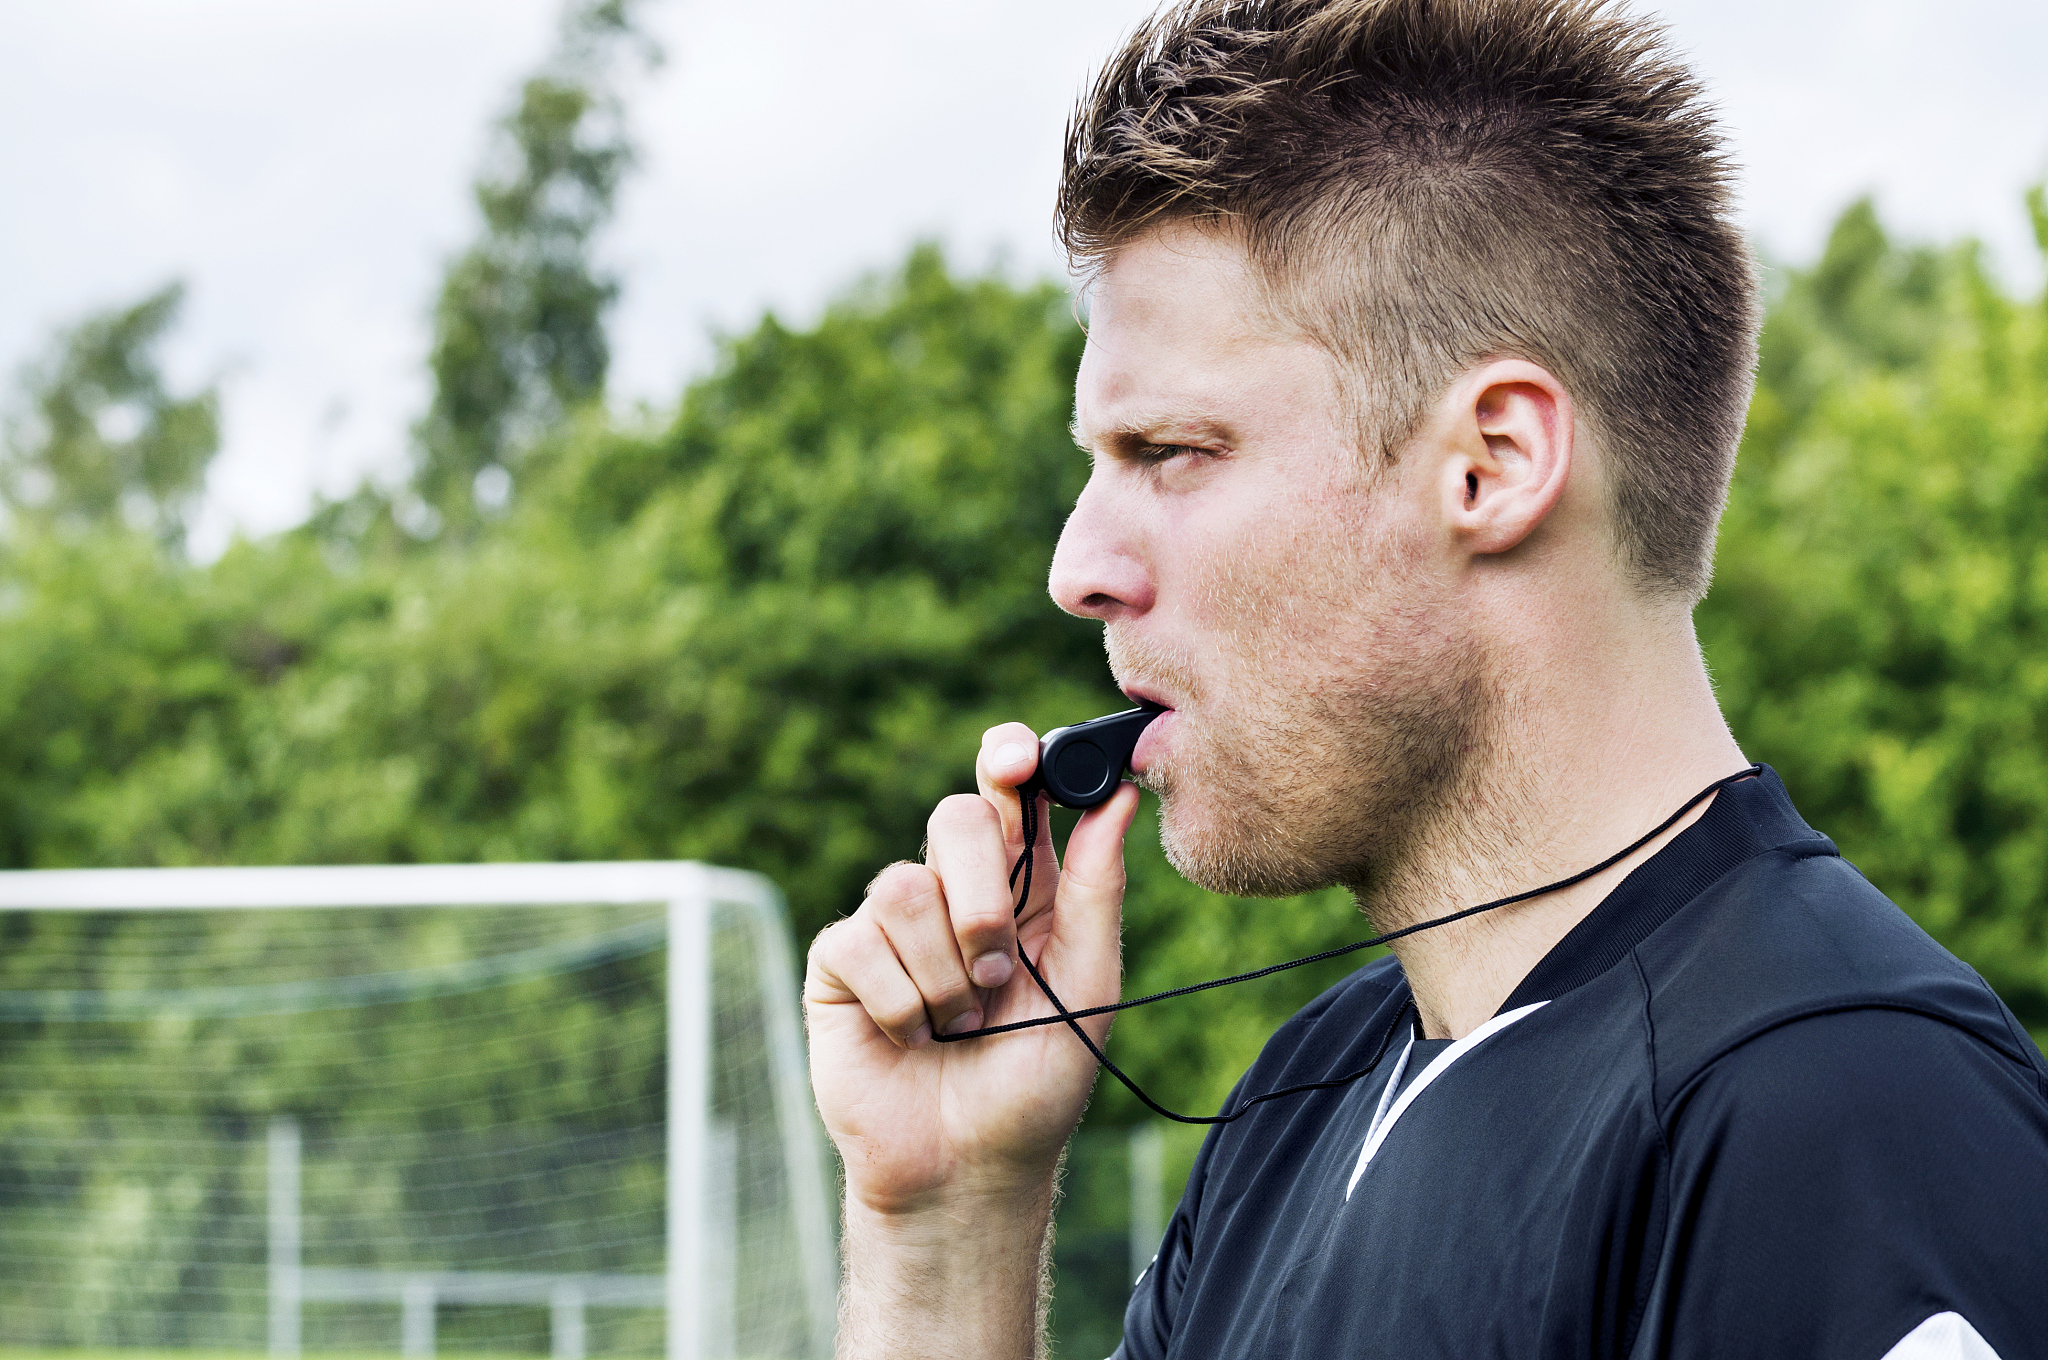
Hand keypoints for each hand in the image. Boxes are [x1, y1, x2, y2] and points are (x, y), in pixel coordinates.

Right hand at [805, 723, 1142, 1215]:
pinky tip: (911, 1039)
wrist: (968, 1168)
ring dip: (946, 972)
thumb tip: (1115, 796)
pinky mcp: (841, 961)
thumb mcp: (1088, 986)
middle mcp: (952, 891)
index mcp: (1021, 884)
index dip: (1010, 757)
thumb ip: (1096, 890)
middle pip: (955, 817)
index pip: (1010, 790)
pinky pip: (862, 941)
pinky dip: (902, 1004)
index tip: (1018, 761)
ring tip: (958, 1025)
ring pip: (906, 886)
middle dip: (982, 897)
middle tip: (998, 972)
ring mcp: (891, 923)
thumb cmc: (1035, 1084)